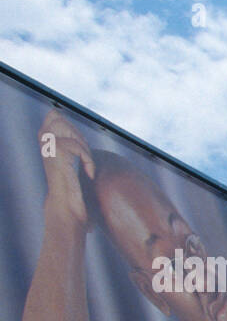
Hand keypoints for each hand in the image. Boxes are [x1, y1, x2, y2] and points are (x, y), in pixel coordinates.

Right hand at [38, 109, 94, 227]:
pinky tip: (89, 173)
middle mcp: (42, 140)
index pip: (53, 115)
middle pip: (62, 119)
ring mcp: (47, 145)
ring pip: (69, 129)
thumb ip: (71, 141)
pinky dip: (89, 160)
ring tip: (84, 164)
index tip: (78, 150)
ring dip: (83, 147)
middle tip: (82, 158)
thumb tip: (75, 126)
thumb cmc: (72, 184)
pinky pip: (78, 146)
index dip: (71, 127)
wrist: (67, 205)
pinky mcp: (56, 153)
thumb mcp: (70, 158)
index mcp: (45, 139)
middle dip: (78, 136)